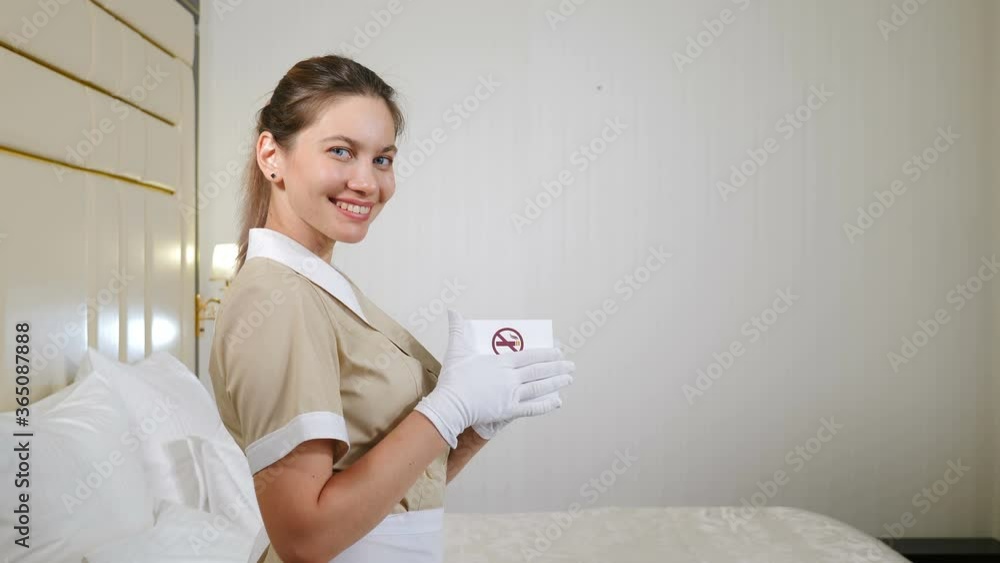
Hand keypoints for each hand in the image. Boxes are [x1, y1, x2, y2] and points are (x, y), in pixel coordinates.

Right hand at [414, 310, 574, 448]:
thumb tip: (452, 310)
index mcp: (502, 362)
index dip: (547, 353)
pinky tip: (557, 401)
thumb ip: (457, 330)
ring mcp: (511, 394)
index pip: (530, 355)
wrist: (450, 405)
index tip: (559, 351)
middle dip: (557, 367)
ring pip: (539, 387)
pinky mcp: (508, 410)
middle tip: (570, 365)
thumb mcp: (456, 350)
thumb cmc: (453, 378)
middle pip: (539, 370)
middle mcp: (510, 377)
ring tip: (569, 378)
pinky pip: (531, 407)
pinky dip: (546, 405)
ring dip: (556, 382)